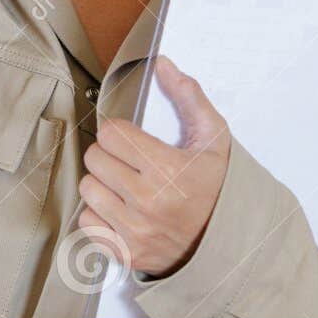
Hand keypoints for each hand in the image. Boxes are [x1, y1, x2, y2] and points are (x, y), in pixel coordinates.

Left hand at [77, 56, 231, 276]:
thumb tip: (162, 63)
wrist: (230, 243)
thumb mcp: (213, 139)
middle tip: (127, 161)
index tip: (131, 139)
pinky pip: (87, 223)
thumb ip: (189, 97)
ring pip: (87, 190)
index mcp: (167, 169)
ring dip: (102, 184)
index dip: (119, 132)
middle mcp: (148, 202)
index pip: (111, 134)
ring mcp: (135, 232)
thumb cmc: (217, 188)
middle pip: (94, 159)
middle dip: (108, 155)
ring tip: (124, 184)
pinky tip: (120, 210)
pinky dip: (99, 215)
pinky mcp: (126, 253)